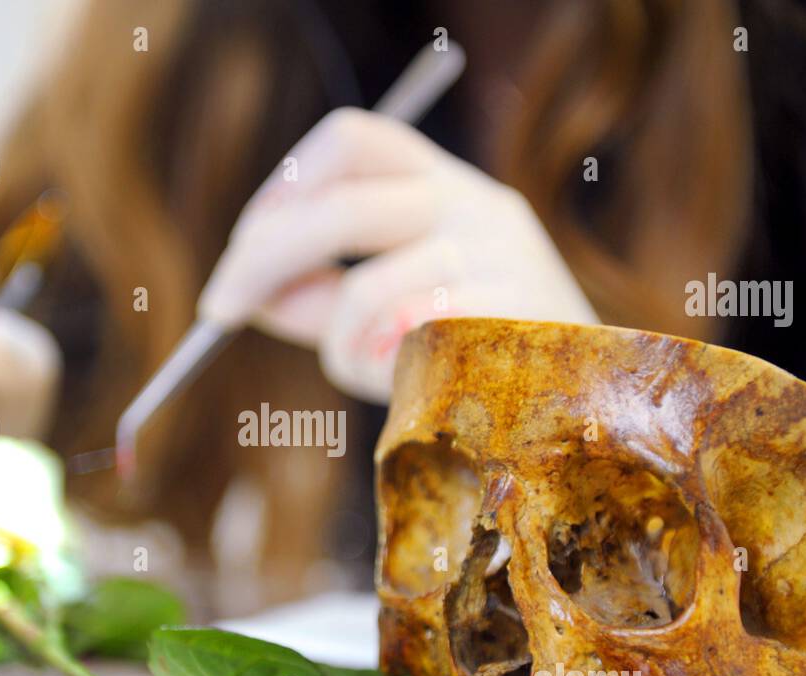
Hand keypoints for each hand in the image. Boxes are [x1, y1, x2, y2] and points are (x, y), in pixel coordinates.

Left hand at [199, 107, 599, 401]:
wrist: (585, 405)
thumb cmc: (477, 356)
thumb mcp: (387, 314)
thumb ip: (321, 297)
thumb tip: (248, 290)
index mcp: (447, 187)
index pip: (354, 140)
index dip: (285, 185)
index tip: (244, 246)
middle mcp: (478, 204)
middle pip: (343, 202)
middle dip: (263, 257)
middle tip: (219, 309)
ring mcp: (504, 259)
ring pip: (369, 286)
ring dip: (339, 341)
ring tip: (362, 367)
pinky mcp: (515, 320)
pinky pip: (409, 342)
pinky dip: (378, 368)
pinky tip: (403, 376)